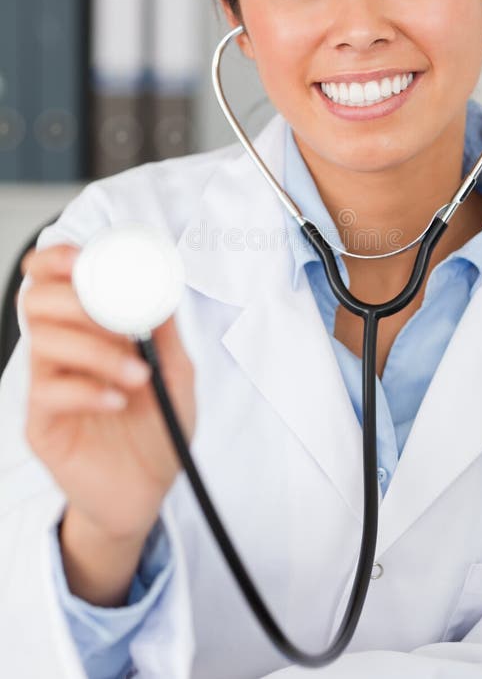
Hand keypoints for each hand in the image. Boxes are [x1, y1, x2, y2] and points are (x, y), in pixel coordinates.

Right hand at [23, 243, 195, 541]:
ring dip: (97, 351)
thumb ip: (164, 330)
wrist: (149, 492)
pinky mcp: (42, 424)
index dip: (58, 259)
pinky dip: (88, 389)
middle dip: (79, 300)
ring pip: (43, 341)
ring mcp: (48, 386)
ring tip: (138, 376)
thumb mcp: (176, 373)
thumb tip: (158, 284)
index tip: (82, 257)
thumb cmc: (158, 428)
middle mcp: (63, 351)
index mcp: (90, 329)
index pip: (52, 279)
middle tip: (120, 322)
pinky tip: (118, 400)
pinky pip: (49, 391)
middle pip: (37, 301)